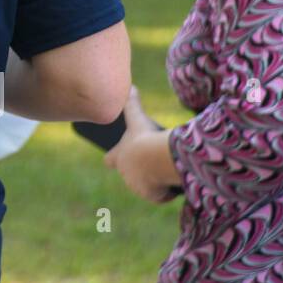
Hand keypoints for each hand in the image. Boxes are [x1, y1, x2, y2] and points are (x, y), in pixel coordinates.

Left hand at [104, 87, 178, 203]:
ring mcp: (137, 187)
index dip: (116, 158)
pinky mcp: (151, 196)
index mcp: (117, 157)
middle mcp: (124, 174)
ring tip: (165, 169)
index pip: (110, 160)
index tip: (123, 157)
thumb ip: (132, 103)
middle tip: (155, 160)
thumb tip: (130, 86)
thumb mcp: (137, 118)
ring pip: (150, 184)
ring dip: (157, 181)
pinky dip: (168, 190)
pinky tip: (172, 182)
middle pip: (134, 174)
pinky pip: (162, 195)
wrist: (153, 157)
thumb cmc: (143, 136)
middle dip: (143, 170)